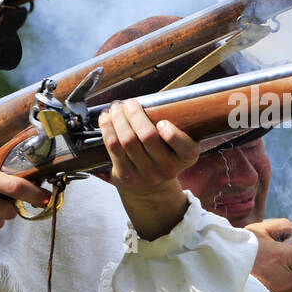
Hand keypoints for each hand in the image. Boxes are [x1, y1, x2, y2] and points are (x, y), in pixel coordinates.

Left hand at [99, 100, 198, 239]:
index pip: (184, 147)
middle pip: (148, 137)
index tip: (162, 122)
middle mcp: (167, 168)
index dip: (172, 135)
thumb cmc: (163, 156)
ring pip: (128, 141)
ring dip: (118, 119)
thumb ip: (170, 127)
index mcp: (185, 158)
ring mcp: (146, 174)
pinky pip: (113, 148)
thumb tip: (142, 102)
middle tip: (129, 103)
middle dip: (135, 115)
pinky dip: (107, 129)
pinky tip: (106, 119)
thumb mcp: (177, 146)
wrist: (151, 189)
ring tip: (115, 108)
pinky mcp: (127, 176)